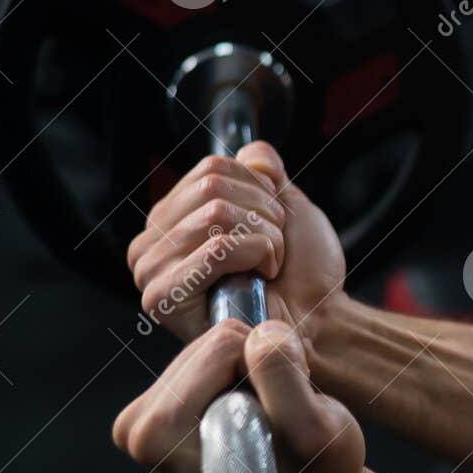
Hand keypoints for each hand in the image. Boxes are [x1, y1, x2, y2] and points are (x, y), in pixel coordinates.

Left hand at [112, 319, 365, 472]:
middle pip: (212, 343)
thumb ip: (281, 376)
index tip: (278, 415)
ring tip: (263, 422)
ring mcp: (142, 421)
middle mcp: (137, 429)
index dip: (268, 370)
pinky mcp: (154, 412)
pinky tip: (248, 417)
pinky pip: (208, 357)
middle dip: (254, 370)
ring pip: (211, 346)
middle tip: (274, 417)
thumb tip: (260, 334)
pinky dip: (238, 377)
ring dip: (249, 375)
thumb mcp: (313, 430)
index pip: (224, 347)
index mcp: (160, 433)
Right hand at [126, 141, 346, 340]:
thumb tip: (247, 153)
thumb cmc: (300, 272)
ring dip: (266, 236)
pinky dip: (259, 254)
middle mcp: (151, 242)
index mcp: (172, 217)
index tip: (272, 224)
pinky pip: (218, 248)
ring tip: (269, 266)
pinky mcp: (162, 299)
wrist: (321, 319)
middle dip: (265, 214)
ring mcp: (151, 272)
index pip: (213, 168)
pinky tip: (263, 278)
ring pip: (216, 213)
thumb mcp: (284, 203)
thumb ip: (261, 168)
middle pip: (213, 187)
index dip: (260, 189)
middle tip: (274, 249)